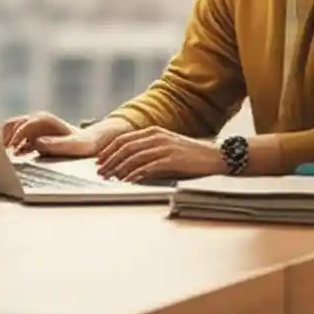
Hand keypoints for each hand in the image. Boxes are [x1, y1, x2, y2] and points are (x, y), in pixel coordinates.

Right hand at [1, 111, 112, 157]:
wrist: (90, 141)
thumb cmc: (85, 144)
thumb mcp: (75, 146)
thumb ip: (57, 144)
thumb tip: (36, 143)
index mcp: (44, 120)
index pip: (23, 126)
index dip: (16, 139)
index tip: (11, 152)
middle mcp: (36, 119)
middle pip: (12, 125)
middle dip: (6, 139)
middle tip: (4, 156)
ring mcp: (33, 125)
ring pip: (11, 129)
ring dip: (6, 141)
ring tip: (7, 157)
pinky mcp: (32, 134)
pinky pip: (14, 136)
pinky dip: (10, 144)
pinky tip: (14, 156)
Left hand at [96, 127, 227, 181]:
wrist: (215, 156)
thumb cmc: (190, 155)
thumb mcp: (166, 147)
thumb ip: (148, 151)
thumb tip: (128, 164)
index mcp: (153, 132)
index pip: (123, 139)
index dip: (108, 150)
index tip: (98, 160)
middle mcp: (156, 137)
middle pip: (125, 148)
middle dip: (109, 160)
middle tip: (99, 171)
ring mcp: (164, 147)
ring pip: (133, 157)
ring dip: (118, 168)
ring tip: (109, 178)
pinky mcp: (171, 159)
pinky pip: (147, 167)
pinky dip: (134, 174)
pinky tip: (126, 181)